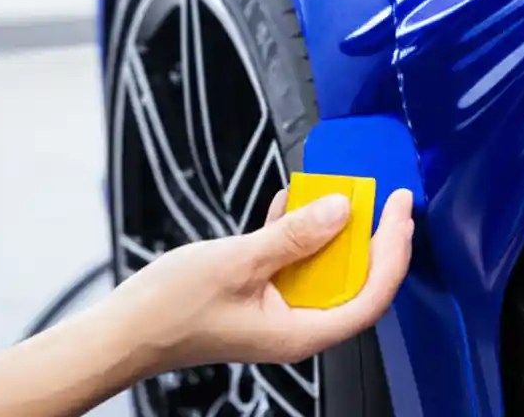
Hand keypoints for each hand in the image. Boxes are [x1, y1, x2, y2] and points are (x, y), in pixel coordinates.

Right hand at [115, 188, 414, 372]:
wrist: (124, 331)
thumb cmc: (171, 310)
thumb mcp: (239, 262)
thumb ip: (295, 237)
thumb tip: (342, 212)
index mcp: (300, 331)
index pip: (371, 295)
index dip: (393, 252)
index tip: (399, 211)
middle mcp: (296, 325)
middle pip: (353, 281)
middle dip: (368, 236)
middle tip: (378, 196)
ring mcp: (278, 311)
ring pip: (323, 268)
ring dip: (330, 230)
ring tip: (335, 192)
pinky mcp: (259, 296)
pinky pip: (292, 263)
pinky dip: (296, 233)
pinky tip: (291, 202)